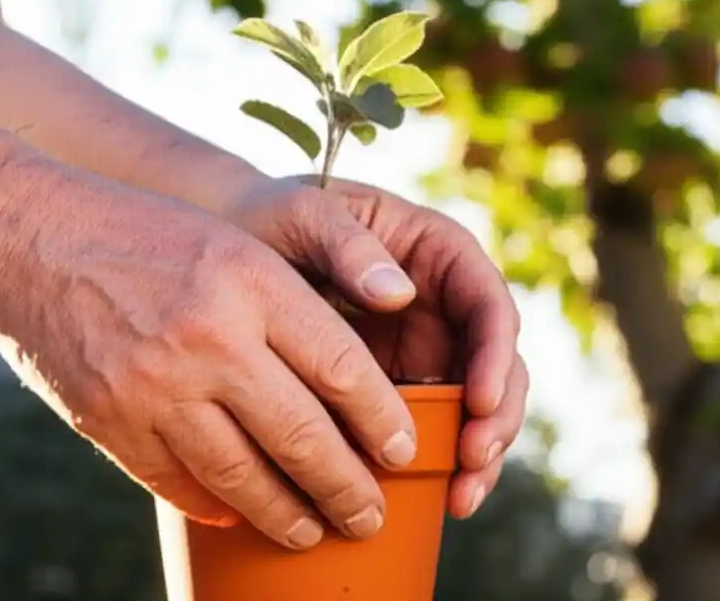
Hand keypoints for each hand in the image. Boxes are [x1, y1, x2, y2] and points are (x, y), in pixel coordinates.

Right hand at [0, 157, 418, 549]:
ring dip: (290, 514)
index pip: (343, 370)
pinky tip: (244, 514)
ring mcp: (154, 386)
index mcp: (253, 284)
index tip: (405, 451)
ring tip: (316, 529)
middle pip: (302, 436)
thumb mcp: (242, 243)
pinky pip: (179, 483)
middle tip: (371, 515)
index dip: (384, 422)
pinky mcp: (110, 421)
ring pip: (243, 476)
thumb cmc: (154, 237)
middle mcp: (208, 337)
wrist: (30, 238)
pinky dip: (219, 505)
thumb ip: (313, 296)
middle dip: (349, 488)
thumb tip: (379, 361)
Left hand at [222, 177, 528, 518]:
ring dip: (477, 456)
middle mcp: (443, 307)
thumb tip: (400, 293)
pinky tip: (431, 503)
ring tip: (458, 499)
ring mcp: (423, 351)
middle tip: (473, 464)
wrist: (222, 250)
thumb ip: (348, 244)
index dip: (496, 354)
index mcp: (438, 255)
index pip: (488, 304)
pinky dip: (436, 468)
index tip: (480, 399)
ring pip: (473, 409)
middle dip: (495, 419)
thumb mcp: (304, 215)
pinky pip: (428, 431)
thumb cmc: (268, 218)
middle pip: (496, 366)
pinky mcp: (395, 391)